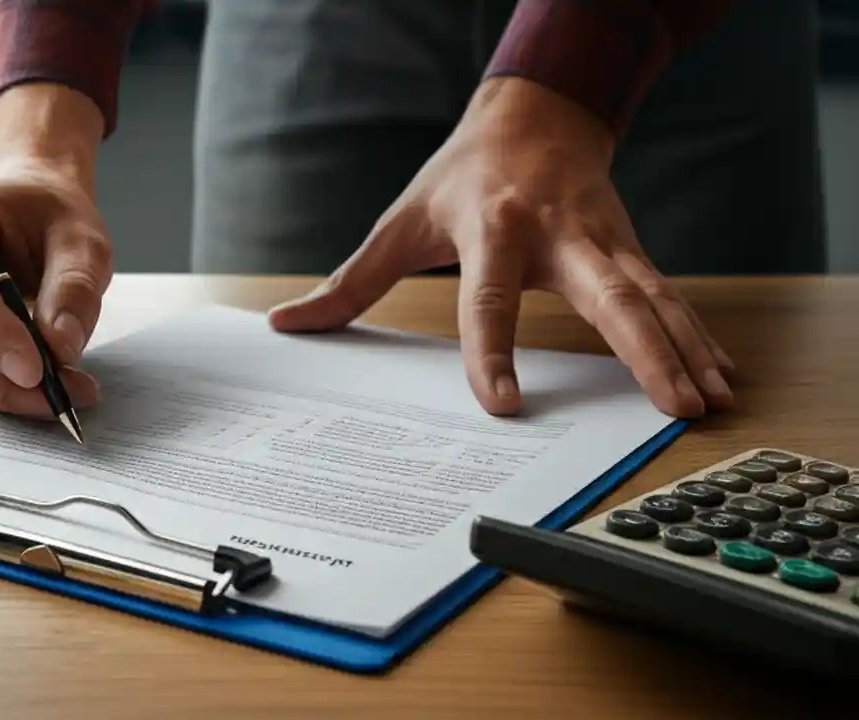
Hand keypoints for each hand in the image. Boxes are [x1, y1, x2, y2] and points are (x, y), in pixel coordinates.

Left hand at [269, 77, 733, 418]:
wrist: (535, 115)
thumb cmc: (462, 174)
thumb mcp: (402, 220)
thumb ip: (350, 280)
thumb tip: (289, 324)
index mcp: (495, 228)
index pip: (490, 299)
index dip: (494, 352)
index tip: (504, 405)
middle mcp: (559, 232)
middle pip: (609, 293)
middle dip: (644, 349)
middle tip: (671, 406)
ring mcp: (605, 239)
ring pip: (655, 297)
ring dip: (686, 350)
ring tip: (709, 404)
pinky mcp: (631, 248)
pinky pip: (669, 295)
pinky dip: (696, 335)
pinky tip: (719, 376)